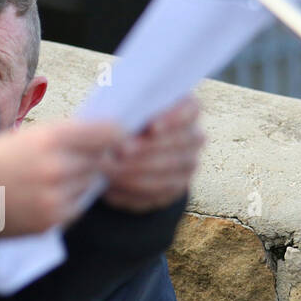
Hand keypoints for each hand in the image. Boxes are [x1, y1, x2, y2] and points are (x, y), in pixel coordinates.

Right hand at [0, 119, 125, 236]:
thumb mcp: (18, 136)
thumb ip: (57, 139)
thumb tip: (95, 141)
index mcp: (48, 138)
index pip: (107, 133)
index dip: (115, 134)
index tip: (115, 136)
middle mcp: (57, 167)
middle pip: (102, 161)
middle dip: (97, 158)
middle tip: (84, 156)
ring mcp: (56, 198)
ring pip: (91, 186)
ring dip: (82, 180)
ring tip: (56, 177)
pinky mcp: (51, 222)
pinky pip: (76, 208)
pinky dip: (69, 201)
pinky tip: (46, 195)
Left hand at [101, 95, 203, 212]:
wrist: (121, 147)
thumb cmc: (118, 116)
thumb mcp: (117, 107)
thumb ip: (123, 107)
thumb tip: (116, 121)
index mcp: (185, 108)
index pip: (189, 109)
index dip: (174, 118)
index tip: (151, 127)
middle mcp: (193, 136)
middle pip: (177, 143)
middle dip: (145, 148)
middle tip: (119, 151)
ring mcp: (187, 165)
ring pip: (166, 170)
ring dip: (134, 171)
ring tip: (107, 168)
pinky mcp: (174, 188)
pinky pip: (157, 193)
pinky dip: (131, 190)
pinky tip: (110, 186)